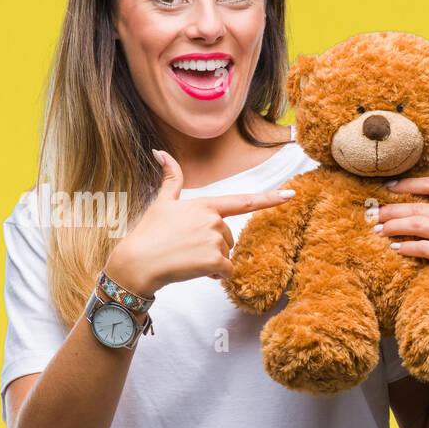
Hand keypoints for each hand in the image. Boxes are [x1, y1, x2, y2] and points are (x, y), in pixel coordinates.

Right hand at [103, 149, 294, 297]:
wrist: (137, 262)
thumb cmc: (148, 233)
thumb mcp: (161, 202)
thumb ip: (170, 178)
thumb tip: (159, 151)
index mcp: (205, 205)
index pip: (244, 201)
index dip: (270, 198)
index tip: (291, 195)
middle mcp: (214, 220)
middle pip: (229, 238)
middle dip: (213, 247)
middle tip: (186, 248)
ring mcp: (215, 240)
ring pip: (226, 256)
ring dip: (211, 262)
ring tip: (186, 259)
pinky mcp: (214, 261)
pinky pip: (227, 272)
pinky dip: (214, 275)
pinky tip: (194, 271)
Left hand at [377, 175, 428, 301]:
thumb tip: (411, 201)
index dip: (408, 184)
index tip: (387, 187)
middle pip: (419, 208)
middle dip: (391, 210)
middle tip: (373, 214)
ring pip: (417, 225)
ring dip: (393, 227)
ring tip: (379, 230)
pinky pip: (422, 248)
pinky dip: (405, 247)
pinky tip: (394, 248)